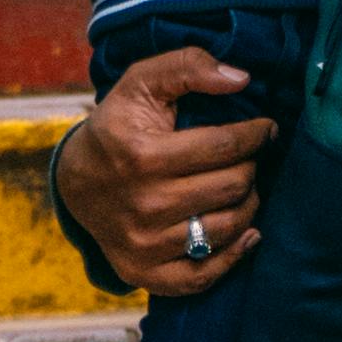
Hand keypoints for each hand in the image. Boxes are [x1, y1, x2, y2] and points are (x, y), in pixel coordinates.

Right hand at [58, 47, 281, 295]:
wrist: (75, 181)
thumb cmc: (118, 127)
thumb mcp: (141, 83)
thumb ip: (188, 66)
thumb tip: (242, 79)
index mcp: (143, 155)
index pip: (225, 146)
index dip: (256, 134)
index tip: (266, 129)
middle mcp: (144, 204)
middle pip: (232, 187)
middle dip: (253, 167)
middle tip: (252, 157)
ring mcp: (144, 244)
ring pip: (228, 227)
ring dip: (249, 204)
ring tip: (245, 186)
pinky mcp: (144, 273)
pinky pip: (205, 275)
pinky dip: (234, 255)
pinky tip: (247, 232)